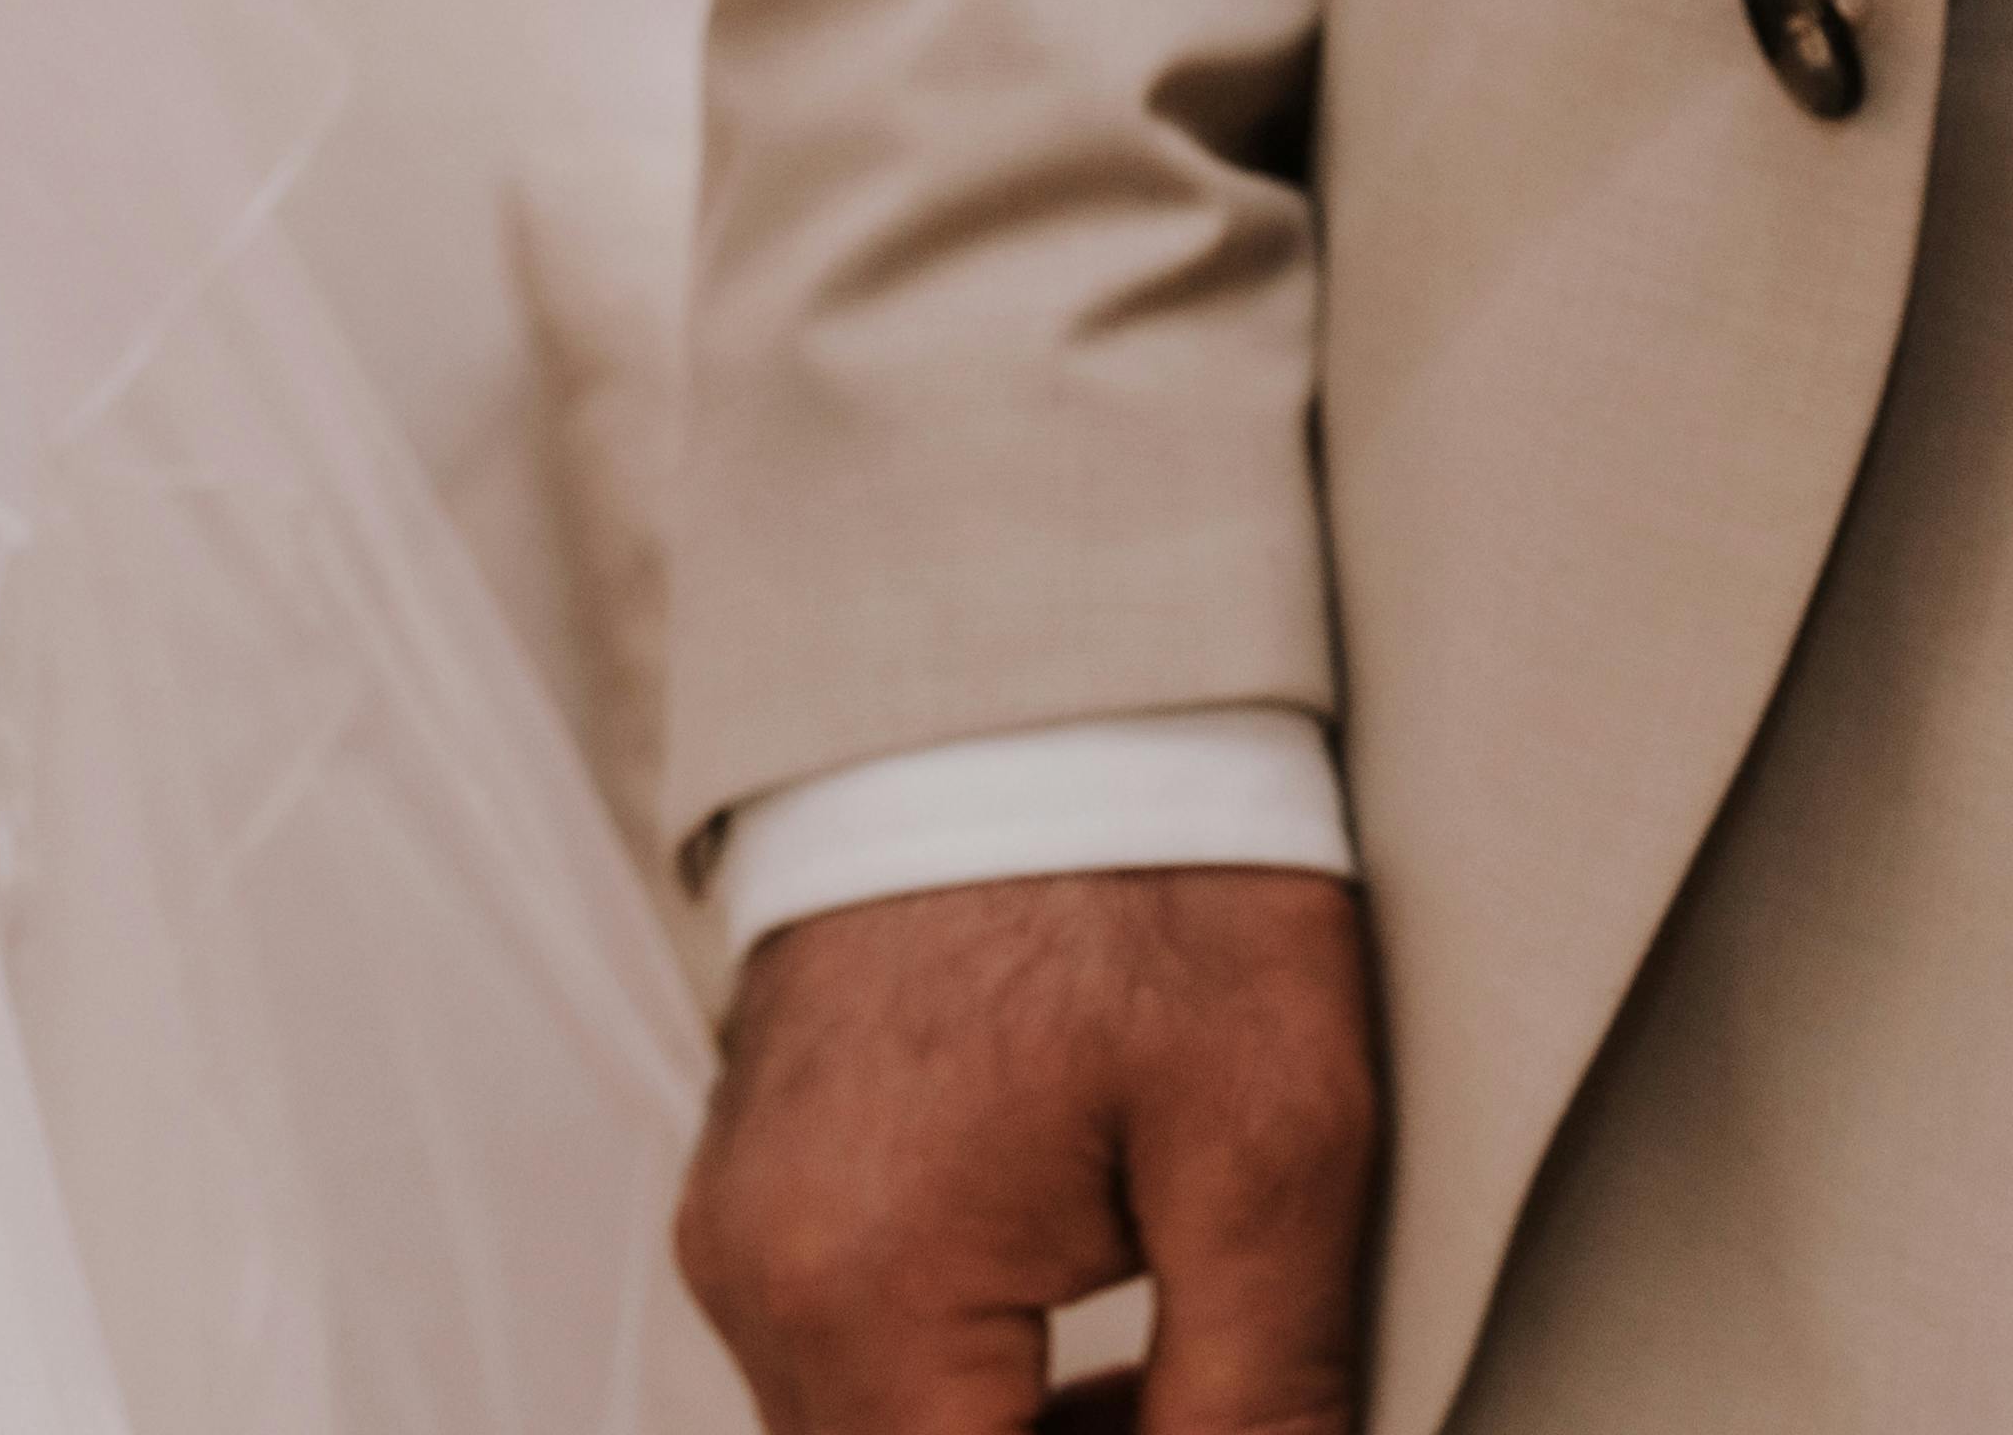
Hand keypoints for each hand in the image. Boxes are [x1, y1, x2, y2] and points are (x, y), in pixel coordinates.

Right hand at [675, 873, 1378, 1434]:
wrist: (1039, 653)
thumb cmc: (1157, 868)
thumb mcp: (1270, 1146)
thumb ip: (1260, 1407)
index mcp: (860, 1289)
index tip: (1223, 1423)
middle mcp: (758, 1278)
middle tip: (1216, 1405)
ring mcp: (743, 1222)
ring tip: (1179, 1382)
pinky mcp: (763, 1174)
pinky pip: (854, 1355)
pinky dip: (969, 1386)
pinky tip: (1095, 1330)